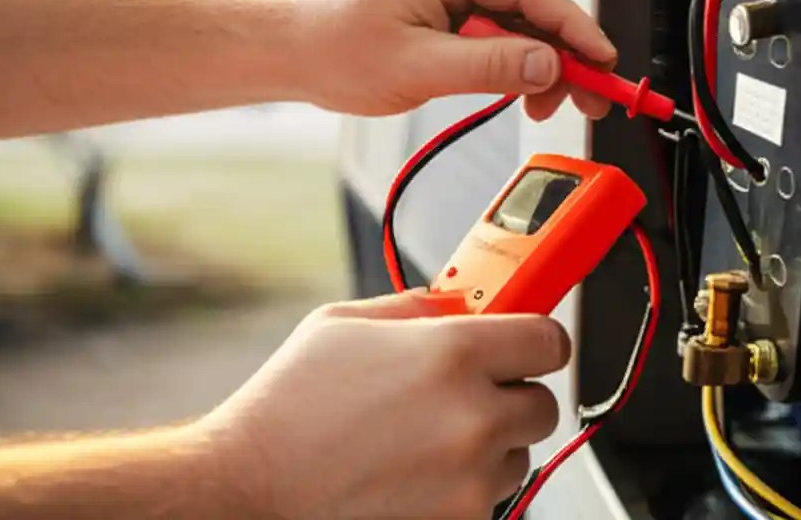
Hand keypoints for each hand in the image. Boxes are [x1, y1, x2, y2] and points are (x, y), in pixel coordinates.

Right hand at [194, 292, 568, 519]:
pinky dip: (465, 485)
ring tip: (425, 439)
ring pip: (518, 455)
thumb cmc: (288, 407)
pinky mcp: (460, 519)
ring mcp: (470, 475)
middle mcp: (473, 415)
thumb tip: (457, 303)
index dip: (537, 340)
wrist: (250, 487)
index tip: (527, 344)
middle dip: (512, 396)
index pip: (550, 340)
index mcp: (453, 353)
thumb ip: (416, 306)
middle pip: (543, 404)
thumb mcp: (345, 323)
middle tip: (469, 395)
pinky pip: (489, 496)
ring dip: (489, 445)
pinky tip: (415, 471)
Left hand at [292, 0, 616, 120]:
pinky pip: (497, 36)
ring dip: (540, 66)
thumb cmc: (333, 47)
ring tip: (548, 106)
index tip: (601, 59)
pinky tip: (522, 93)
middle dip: (565, 53)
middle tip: (592, 93)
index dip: (573, 26)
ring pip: (519, 25)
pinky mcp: (448, 14)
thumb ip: (488, 67)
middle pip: (532, 7)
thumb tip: (546, 66)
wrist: (290, 51)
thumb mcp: (416, 66)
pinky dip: (514, 67)